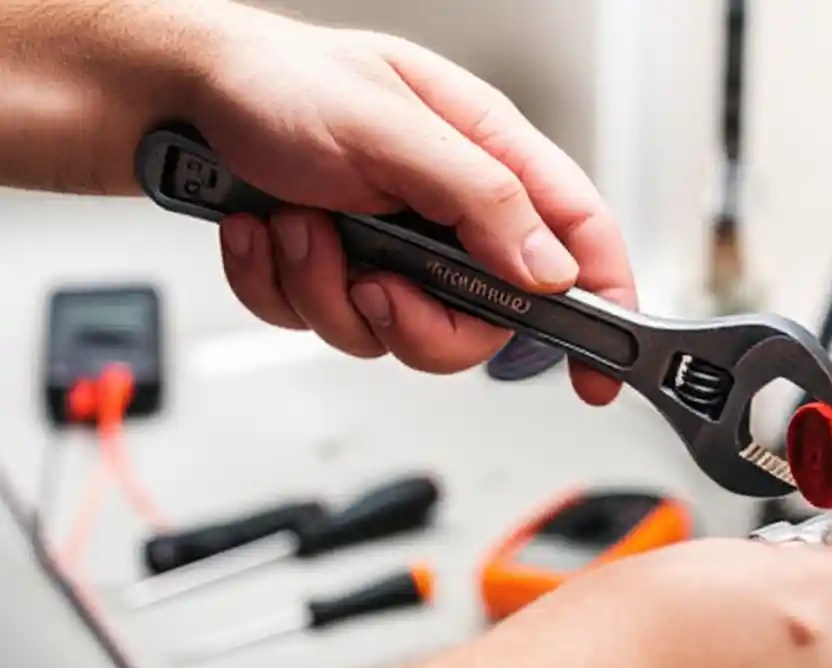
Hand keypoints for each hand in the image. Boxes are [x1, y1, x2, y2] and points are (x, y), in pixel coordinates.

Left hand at [190, 5, 635, 403]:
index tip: (598, 376)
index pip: (577, 236)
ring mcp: (397, 251)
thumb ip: (481, 198)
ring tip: (300, 225)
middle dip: (416, 319)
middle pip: (485, 320)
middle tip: (372, 283)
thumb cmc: (283, 83)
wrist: (183, 102)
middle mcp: (451, 213)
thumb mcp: (389, 127)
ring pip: (398, 334)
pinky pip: (329, 326)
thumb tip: (550, 268)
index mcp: (488, 158)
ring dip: (330, 290)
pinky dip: (286, 289)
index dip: (604, 304)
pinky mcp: (342, 275)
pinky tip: (270, 233)